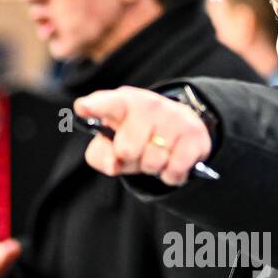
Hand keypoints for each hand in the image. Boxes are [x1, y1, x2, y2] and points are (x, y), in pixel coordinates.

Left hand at [75, 86, 211, 185]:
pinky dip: (171, 175)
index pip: (107, 103)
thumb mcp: (113, 144)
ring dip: (152, 168)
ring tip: (157, 154)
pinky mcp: (194, 133)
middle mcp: (148, 103)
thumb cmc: (137, 137)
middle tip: (139, 150)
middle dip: (131, 159)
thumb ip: (101, 155)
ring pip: (152, 162)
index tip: (82, 108)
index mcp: (122, 102)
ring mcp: (173, 116)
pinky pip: (174, 170)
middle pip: (126, 151)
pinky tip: (172, 162)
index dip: (94, 107)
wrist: (180, 128)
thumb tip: (114, 165)